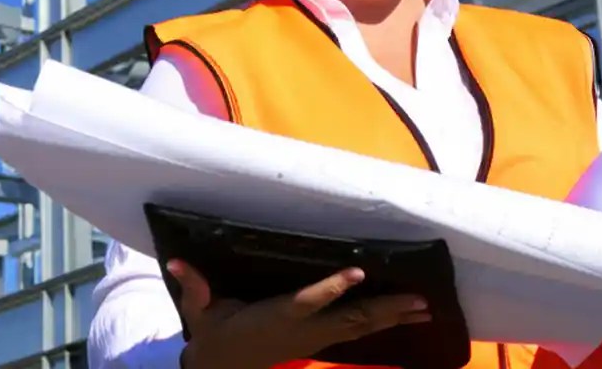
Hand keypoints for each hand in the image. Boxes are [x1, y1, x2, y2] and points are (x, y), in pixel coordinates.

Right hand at [168, 259, 430, 368]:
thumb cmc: (214, 336)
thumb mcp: (200, 313)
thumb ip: (193, 286)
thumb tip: (176, 260)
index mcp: (276, 318)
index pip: (307, 302)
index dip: (332, 289)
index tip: (357, 273)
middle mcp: (302, 330)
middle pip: (349, 319)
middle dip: (385, 310)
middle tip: (419, 300)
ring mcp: (314, 339)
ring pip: (360, 327)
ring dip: (392, 317)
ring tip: (425, 307)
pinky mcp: (320, 341)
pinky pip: (357, 332)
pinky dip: (382, 323)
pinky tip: (404, 317)